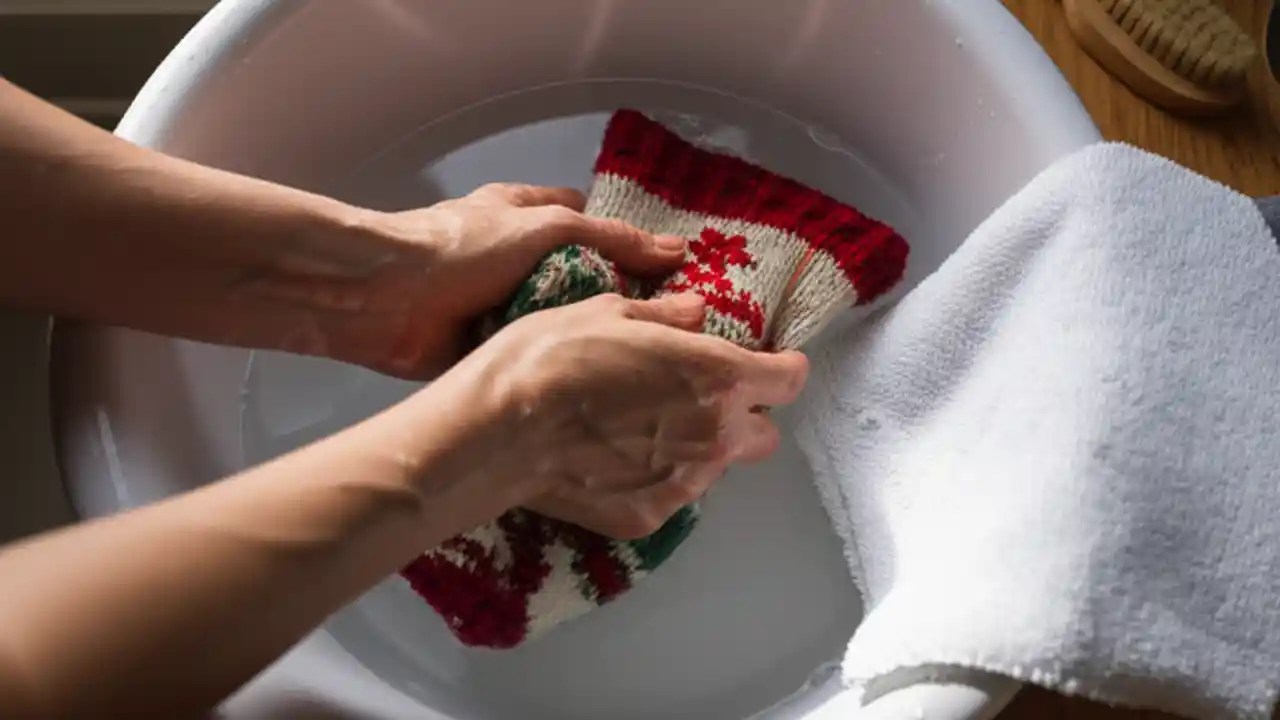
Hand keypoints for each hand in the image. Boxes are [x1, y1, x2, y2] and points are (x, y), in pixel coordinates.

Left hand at [343, 183, 686, 377]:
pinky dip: (553, 367)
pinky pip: (530, 357)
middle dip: (613, 300)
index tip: (670, 274)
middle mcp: (515, 260)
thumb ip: (611, 240)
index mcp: (525, 216)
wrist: (384, 299)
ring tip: (646, 366)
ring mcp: (499, 306)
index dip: (626, 242)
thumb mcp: (548, 230)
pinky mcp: (486, 349)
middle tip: (668, 330)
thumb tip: (679, 251)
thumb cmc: (464, 247)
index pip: (588, 222)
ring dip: (584, 339)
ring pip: (556, 322)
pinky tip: (599, 387)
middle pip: (577, 278)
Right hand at [463, 292, 808, 538]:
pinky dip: (655, 480)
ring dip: (698, 448)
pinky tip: (613, 460)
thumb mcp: (609, 312)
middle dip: (743, 415)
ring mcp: (684, 484)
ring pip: (716, 467)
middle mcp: (715, 435)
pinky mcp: (650, 517)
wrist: (499, 429)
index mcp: (717, 376)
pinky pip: (672, 496)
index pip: (789, 380)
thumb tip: (695, 314)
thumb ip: (666, 316)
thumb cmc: (552, 356)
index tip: (766, 363)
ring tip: (641, 429)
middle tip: (697, 397)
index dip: (780, 369)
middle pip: (764, 434)